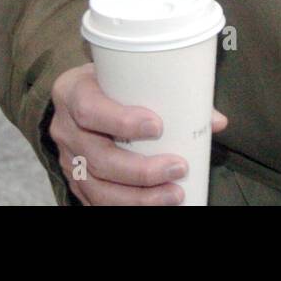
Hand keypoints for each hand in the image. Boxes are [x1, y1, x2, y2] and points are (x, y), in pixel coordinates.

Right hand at [49, 62, 228, 205]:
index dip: (121, 122)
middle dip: (140, 170)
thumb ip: (170, 92)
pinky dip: (125, 206)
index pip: (90, 110)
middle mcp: (65, 128)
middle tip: (178, 168)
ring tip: (174, 195)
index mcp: (74, 91)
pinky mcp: (75, 180)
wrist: (79, 94)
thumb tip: (215, 122)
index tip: (158, 127)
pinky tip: (152, 206)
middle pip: (98, 157)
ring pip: (97, 187)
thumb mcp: (129, 74)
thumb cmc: (112, 81)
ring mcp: (68, 158)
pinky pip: (95, 201)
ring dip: (138, 197)